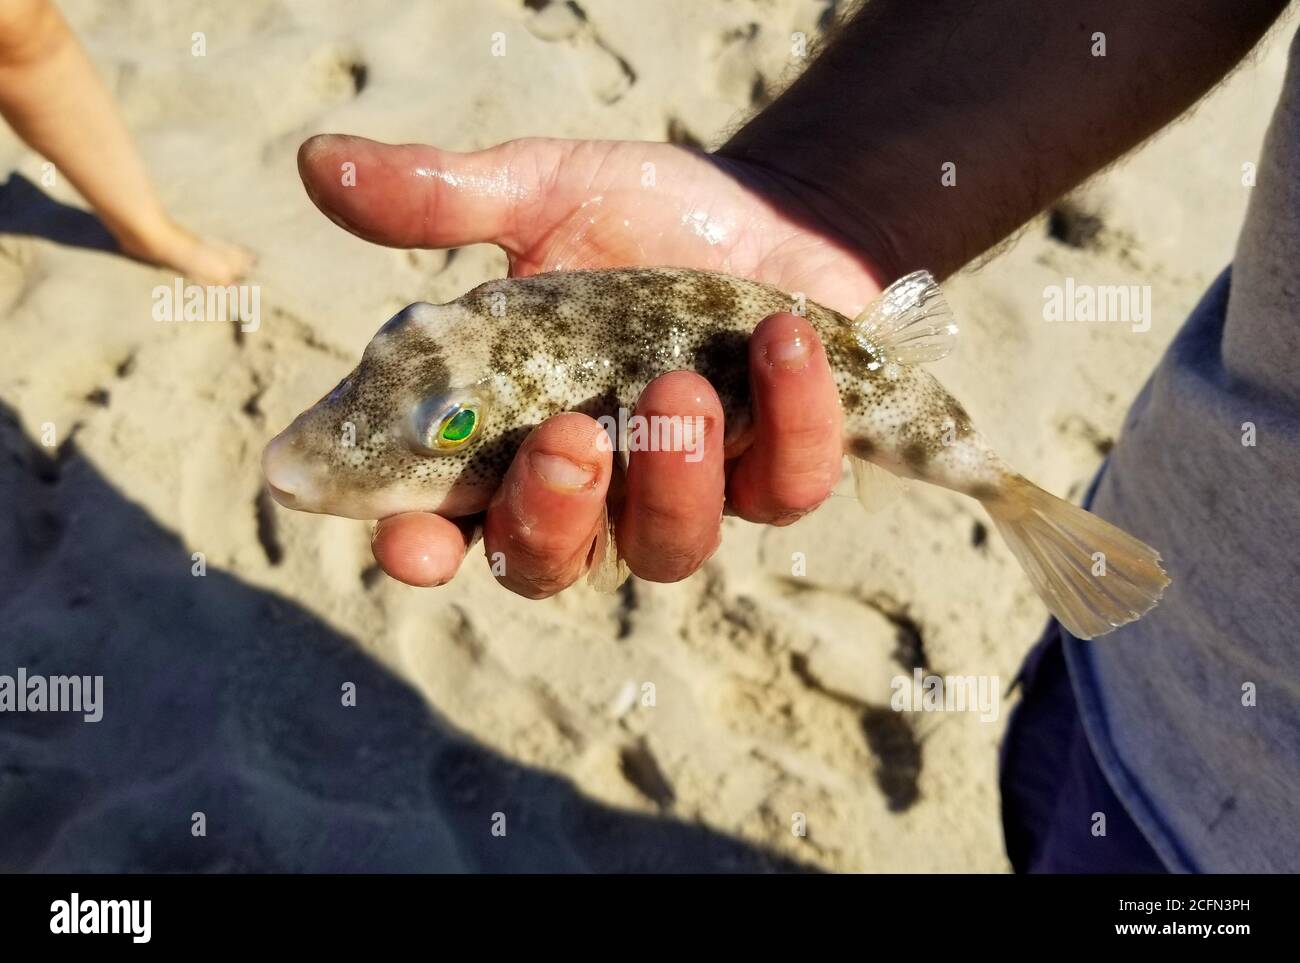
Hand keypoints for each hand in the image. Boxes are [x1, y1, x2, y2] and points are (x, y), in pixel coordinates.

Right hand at [297, 135, 882, 594]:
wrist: (768, 215)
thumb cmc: (639, 219)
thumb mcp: (540, 195)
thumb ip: (441, 198)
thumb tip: (320, 160)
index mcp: (512, 441)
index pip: (450, 526)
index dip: (425, 548)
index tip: (413, 540)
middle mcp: (594, 489)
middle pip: (551, 562)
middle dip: (553, 515)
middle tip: (569, 436)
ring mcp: (688, 491)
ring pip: (671, 547)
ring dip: (673, 478)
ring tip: (678, 383)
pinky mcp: (779, 472)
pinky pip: (788, 486)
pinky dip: (792, 423)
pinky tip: (781, 340)